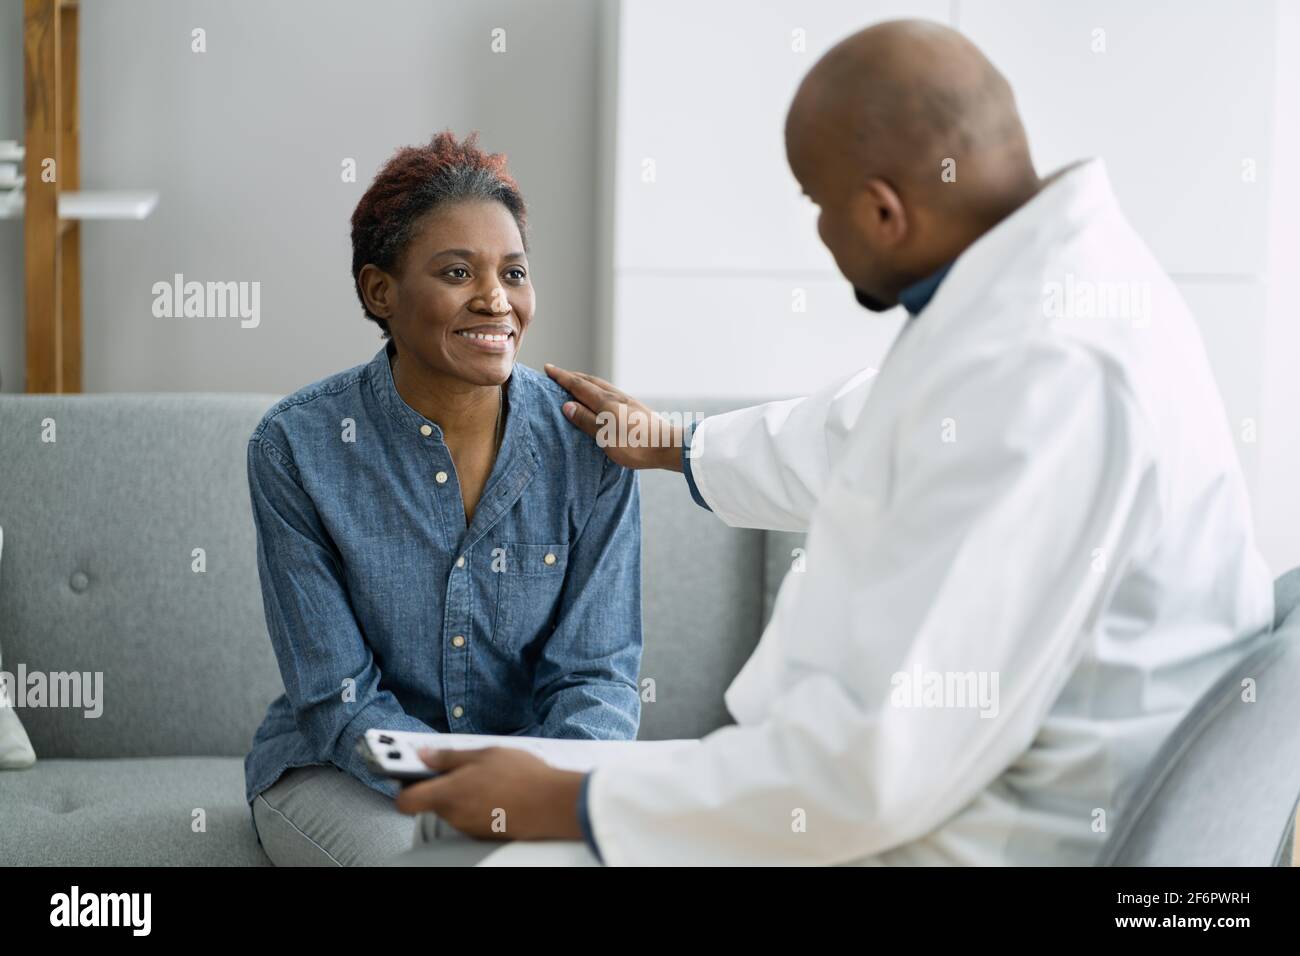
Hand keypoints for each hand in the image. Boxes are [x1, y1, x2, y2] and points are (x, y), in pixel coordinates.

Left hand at [393, 746, 585, 840]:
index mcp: (448, 794)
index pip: (405, 800)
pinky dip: (476, 802)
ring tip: (484, 774)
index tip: (405, 769)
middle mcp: (454, 815)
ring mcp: (469, 827)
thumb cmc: (523, 777)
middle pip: (431, 801)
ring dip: (460, 792)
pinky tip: (496, 788)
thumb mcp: (484, 753)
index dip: (402, 785)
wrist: (554, 804)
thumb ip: (449, 756)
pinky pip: (470, 815)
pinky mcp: (485, 832)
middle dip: (439, 783)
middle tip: (457, 764)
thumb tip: (425, 754)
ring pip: (452, 807)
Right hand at [544, 364, 682, 471]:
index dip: (562, 377)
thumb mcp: (606, 438)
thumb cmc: (637, 446)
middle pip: (590, 381)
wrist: (669, 445)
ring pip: (601, 385)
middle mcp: (616, 397)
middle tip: (557, 373)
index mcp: (606, 403)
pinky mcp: (634, 407)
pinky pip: (609, 391)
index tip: (548, 368)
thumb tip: (567, 405)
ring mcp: (627, 400)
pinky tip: (600, 396)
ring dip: (585, 381)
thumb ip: (586, 420)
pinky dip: (597, 388)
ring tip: (576, 382)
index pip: (578, 386)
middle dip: (572, 376)